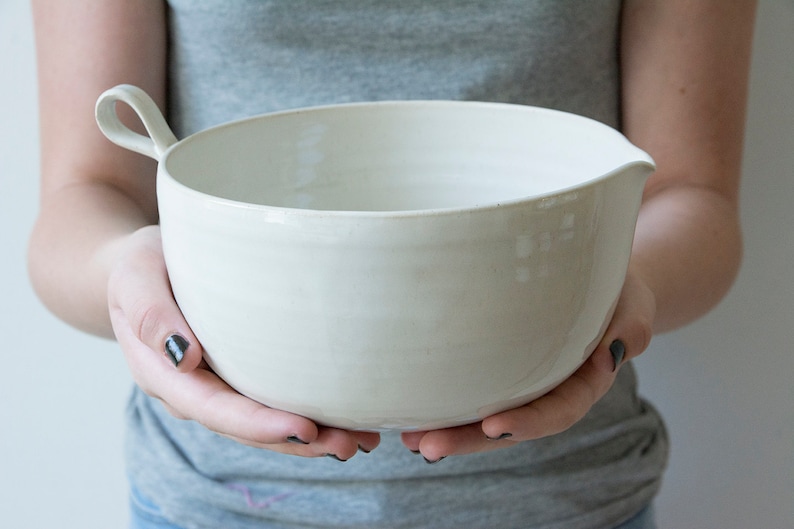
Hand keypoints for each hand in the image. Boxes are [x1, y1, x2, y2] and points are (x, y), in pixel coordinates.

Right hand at [107, 225, 379, 459]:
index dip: (259, 425)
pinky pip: (275, 401)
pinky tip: (349, 417)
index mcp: (166, 375)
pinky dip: (312, 412)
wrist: (142, 268)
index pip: (215, 410)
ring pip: (267, 423)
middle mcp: (196, 390)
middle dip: (300, 442)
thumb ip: (149, 313)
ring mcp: (220, 385)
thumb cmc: (140, 267)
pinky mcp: (242, 373)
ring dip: (314, 437)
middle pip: (249, 427)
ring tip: (363, 440)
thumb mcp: (134, 276)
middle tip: (351, 443)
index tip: (304, 429)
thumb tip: (184, 358)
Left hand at [401, 267, 654, 461]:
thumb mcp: (634, 303)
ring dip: (448, 430)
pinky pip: (472, 389)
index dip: (527, 422)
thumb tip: (612, 352)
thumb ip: (631, 327)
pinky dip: (445, 404)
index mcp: (583, 383)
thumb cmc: (617, 290)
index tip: (493, 426)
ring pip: (484, 414)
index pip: (557, 411)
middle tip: (428, 446)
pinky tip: (413, 411)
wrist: (598, 278)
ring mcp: (522, 382)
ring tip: (409, 439)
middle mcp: (548, 390)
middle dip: (468, 439)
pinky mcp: (501, 367)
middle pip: (509, 424)